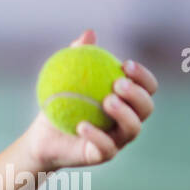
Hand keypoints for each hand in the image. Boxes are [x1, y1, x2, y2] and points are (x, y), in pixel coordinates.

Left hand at [25, 29, 157, 170]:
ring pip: (133, 128)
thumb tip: (89, 34)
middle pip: (146, 108)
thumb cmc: (60, 105)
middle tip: (118, 83)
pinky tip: (82, 125)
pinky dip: (96, 136)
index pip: (147, 88)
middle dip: (137, 94)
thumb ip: (80, 58)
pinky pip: (105, 148)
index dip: (143, 76)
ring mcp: (118, 141)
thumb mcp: (67, 79)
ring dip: (124, 113)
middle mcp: (128, 121)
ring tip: (107, 101)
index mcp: (128, 102)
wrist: (41, 138)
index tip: (125, 64)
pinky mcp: (103, 156)